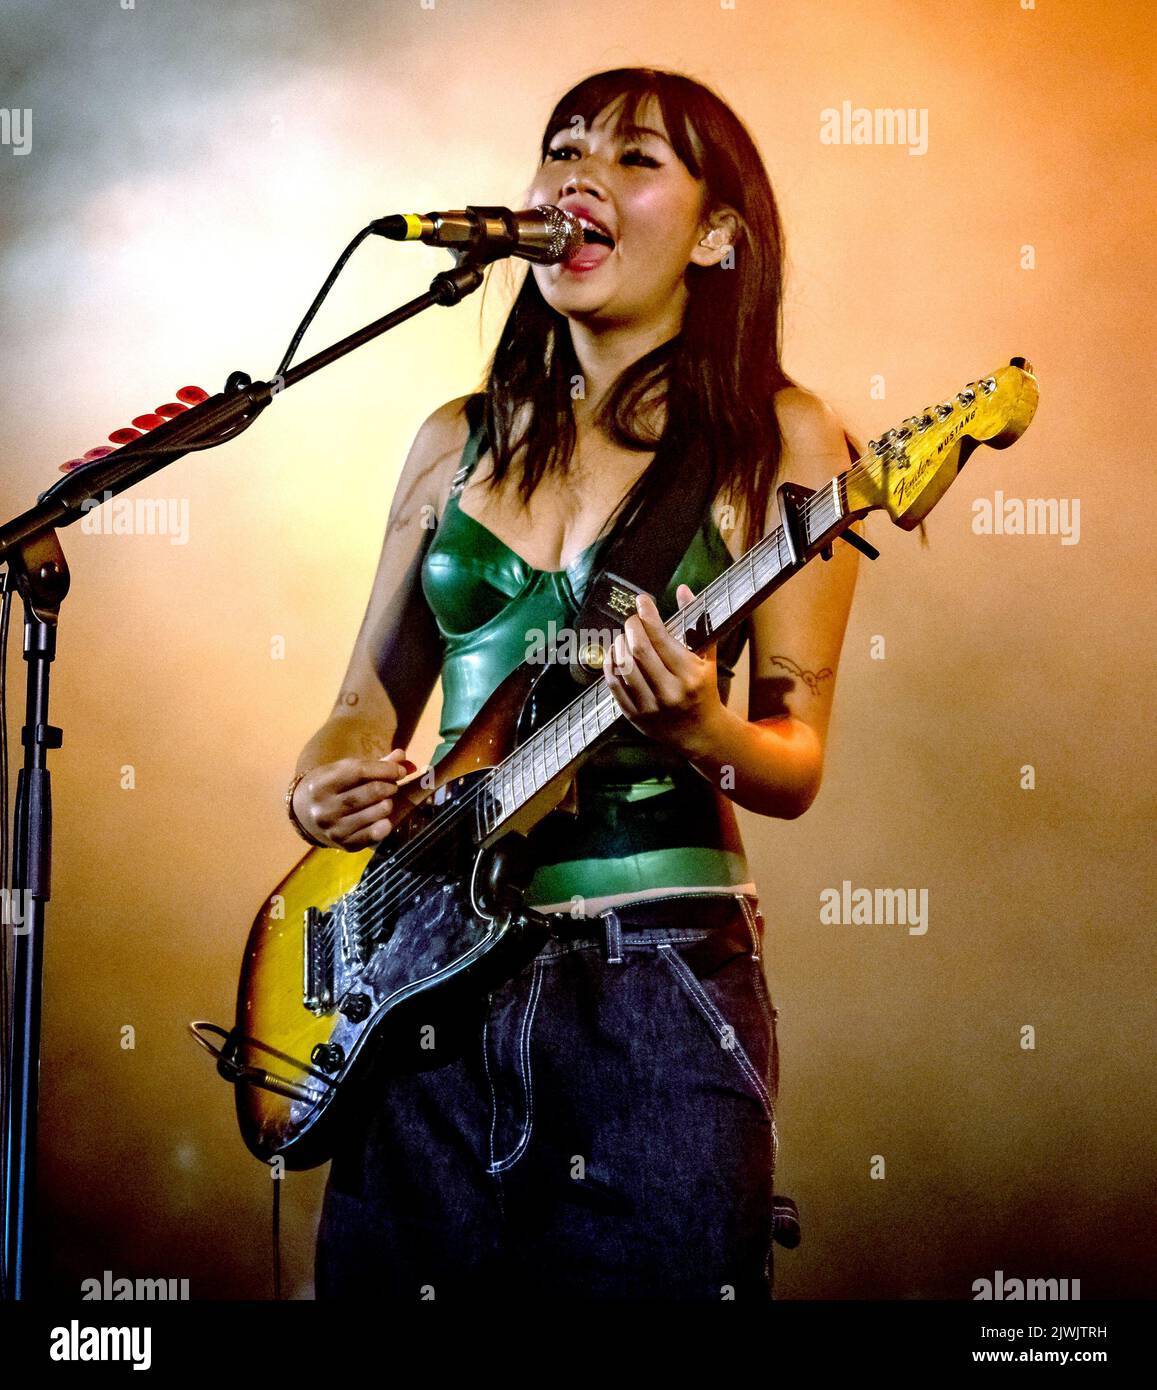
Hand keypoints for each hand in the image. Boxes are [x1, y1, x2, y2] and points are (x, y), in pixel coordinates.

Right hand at [292, 748, 416, 850]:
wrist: (305, 814)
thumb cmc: (332, 787)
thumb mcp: (344, 770)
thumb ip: (374, 764)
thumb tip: (402, 756)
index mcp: (321, 784)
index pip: (359, 771)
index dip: (386, 769)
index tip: (400, 770)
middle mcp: (324, 808)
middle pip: (370, 792)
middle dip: (389, 786)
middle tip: (393, 785)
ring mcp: (334, 829)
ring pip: (376, 812)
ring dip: (388, 803)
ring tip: (385, 800)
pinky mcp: (345, 844)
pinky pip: (375, 834)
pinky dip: (386, 824)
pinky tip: (384, 818)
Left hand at [602, 584, 724, 752]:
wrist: (699, 732)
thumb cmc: (703, 688)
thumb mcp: (706, 657)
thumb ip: (695, 622)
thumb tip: (682, 589)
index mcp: (690, 675)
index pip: (661, 638)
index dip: (647, 615)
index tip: (642, 601)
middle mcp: (670, 692)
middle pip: (639, 650)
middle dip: (631, 628)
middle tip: (632, 621)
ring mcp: (650, 706)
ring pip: (624, 666)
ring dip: (619, 644)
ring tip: (625, 637)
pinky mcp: (634, 716)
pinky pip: (614, 684)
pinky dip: (610, 664)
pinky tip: (615, 654)